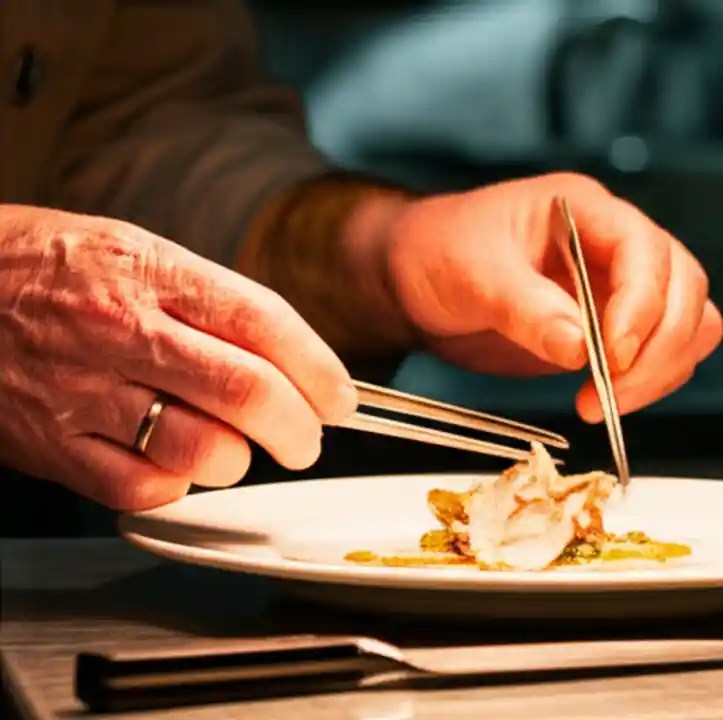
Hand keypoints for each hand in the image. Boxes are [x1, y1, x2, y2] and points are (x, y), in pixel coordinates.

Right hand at [0, 206, 356, 509]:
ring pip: (204, 451)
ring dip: (239, 460)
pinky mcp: (50, 446)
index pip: (264, 323)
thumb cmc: (45, 267)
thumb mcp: (132, 250)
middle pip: (248, 393)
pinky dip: (177, 485)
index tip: (340, 398)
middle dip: (299, 428)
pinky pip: (144, 488)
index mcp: (150, 273)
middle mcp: (121, 332)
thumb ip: (209, 298)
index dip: (320, 369)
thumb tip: (290, 355)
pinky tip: (174, 462)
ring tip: (234, 447)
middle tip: (306, 438)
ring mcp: (82, 392)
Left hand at [381, 173, 722, 421]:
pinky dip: (653, 381)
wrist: (417, 278)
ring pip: (690, 321)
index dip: (640, 306)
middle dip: (657, 348)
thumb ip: (524, 307)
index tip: (610, 357)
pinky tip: (607, 401)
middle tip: (608, 393)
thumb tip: (577, 348)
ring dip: (664, 369)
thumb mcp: (470, 273)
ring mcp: (623, 285)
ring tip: (605, 404)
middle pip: (684, 289)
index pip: (645, 250)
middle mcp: (617, 243)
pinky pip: (667, 351)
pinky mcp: (619, 326)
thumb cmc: (438, 253)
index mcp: (585, 209)